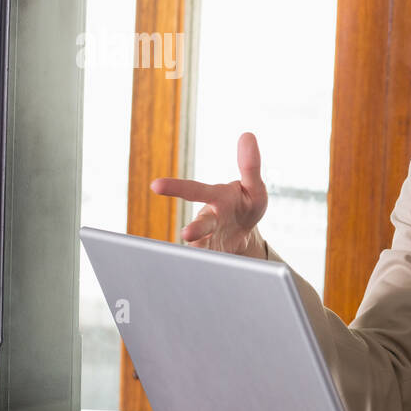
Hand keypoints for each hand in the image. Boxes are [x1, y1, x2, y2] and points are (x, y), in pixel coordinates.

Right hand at [150, 132, 267, 256]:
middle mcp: (209, 219)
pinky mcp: (218, 258)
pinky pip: (211, 263)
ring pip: (203, 248)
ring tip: (201, 259)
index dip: (176, 187)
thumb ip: (250, 164)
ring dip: (202, 253)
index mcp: (217, 198)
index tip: (155, 185)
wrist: (244, 234)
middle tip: (187, 234)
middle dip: (195, 229)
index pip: (196, 190)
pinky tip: (206, 275)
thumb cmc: (246, 205)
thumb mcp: (254, 186)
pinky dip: (209, 268)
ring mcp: (212, 241)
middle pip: (200, 224)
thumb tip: (248, 135)